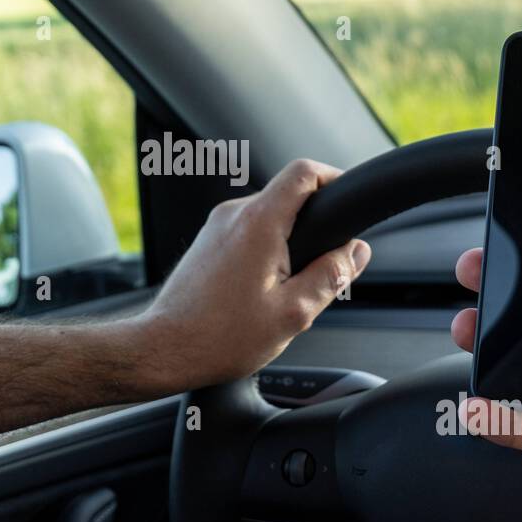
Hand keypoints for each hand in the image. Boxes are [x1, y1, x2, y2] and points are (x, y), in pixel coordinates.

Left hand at [137, 159, 370, 394]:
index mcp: (258, 223)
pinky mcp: (209, 242)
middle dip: (315, 228)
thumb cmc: (219, 337)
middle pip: (289, 197)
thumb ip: (331, 276)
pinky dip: (268, 253)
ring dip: (290, 245)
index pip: (304, 173)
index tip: (349, 200)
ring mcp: (217, 226)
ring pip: (270, 218)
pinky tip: (263, 293)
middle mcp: (234, 215)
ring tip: (287, 291)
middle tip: (323, 269)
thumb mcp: (293, 313)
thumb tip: (356, 253)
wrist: (164, 349)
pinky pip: (250, 233)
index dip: (334, 178)